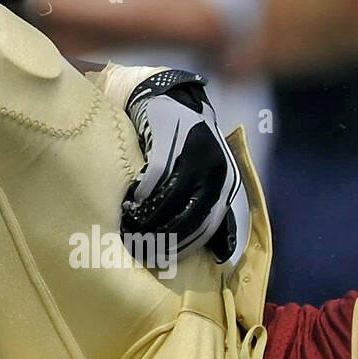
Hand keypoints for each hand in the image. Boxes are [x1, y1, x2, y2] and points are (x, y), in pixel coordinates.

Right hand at [122, 70, 240, 262]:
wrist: (170, 101)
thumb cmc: (187, 148)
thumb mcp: (207, 178)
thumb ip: (212, 211)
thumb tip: (219, 255)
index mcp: (226, 184)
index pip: (207, 225)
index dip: (182, 245)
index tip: (160, 257)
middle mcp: (216, 170)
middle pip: (188, 215)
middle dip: (163, 235)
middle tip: (140, 245)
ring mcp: (194, 153)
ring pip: (171, 198)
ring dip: (149, 217)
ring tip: (132, 226)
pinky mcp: (171, 139)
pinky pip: (156, 175)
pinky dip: (142, 192)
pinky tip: (131, 200)